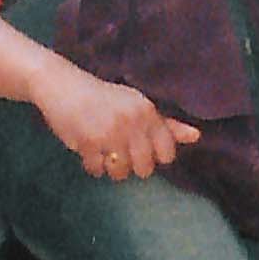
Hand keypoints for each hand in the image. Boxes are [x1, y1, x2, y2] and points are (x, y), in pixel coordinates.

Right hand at [34, 63, 200, 180]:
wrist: (61, 86)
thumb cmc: (103, 97)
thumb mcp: (136, 104)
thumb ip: (166, 124)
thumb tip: (197, 136)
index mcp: (147, 111)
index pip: (167, 153)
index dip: (155, 156)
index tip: (142, 148)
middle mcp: (131, 122)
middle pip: (145, 169)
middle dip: (133, 165)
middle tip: (120, 150)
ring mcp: (109, 134)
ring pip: (120, 173)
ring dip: (111, 167)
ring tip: (103, 149)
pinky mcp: (87, 143)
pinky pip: (96, 170)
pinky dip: (92, 164)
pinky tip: (88, 149)